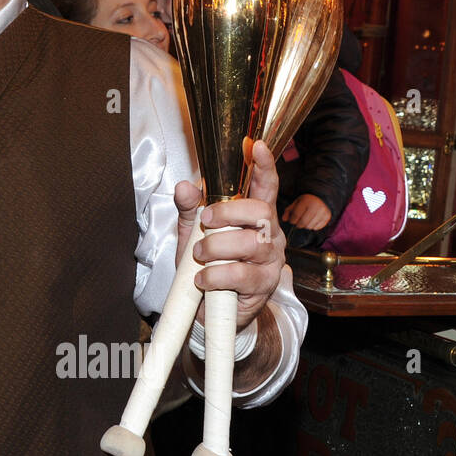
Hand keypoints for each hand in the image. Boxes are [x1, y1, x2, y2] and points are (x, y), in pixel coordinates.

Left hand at [173, 139, 286, 328]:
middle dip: (228, 212)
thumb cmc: (207, 265)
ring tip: (200, 255)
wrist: (211, 310)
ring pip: (250, 243)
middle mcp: (269, 235)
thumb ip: (189, 210)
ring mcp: (271, 260)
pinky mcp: (264, 286)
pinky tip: (203, 278)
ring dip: (217, 247)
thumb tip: (184, 186)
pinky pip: (240, 275)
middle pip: (261, 212)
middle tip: (205, 222)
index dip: (264, 166)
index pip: (266, 186)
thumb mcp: (193, 234)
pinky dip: (215, 275)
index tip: (257, 146)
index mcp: (254, 217)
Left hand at [282, 193, 331, 230]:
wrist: (321, 198)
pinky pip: (317, 227)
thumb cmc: (306, 201)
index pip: (296, 215)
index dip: (292, 220)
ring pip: (310, 226)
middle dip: (298, 225)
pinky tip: (312, 222)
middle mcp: (316, 206)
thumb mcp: (296, 203)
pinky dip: (313, 227)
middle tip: (297, 223)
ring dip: (305, 226)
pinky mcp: (327, 217)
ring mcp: (323, 212)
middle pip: (303, 222)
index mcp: (306, 201)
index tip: (292, 221)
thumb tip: (284, 219)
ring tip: (305, 222)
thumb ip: (289, 211)